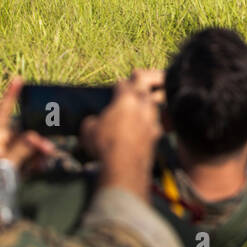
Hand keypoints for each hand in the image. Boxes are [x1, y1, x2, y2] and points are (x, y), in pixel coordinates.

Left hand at [0, 76, 57, 173]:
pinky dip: (35, 161)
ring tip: (44, 162)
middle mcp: (0, 141)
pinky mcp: (11, 164)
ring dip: (39, 152)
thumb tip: (34, 136)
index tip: (18, 79)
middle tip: (48, 149)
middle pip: (24, 131)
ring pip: (29, 145)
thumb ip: (20, 149)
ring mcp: (6, 152)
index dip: (11, 95)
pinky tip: (40, 167)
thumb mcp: (4, 164)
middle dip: (38, 139)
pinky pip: (27, 158)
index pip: (4, 111)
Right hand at [93, 72, 162, 199]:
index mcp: (126, 99)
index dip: (119, 85)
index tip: (116, 87)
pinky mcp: (157, 135)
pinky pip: (155, 123)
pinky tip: (145, 128)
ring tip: (141, 105)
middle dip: (140, 82)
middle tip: (138, 78)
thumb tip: (93, 122)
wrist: (125, 168)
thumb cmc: (105, 145)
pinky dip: (149, 123)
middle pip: (145, 87)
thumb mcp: (88, 130)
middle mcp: (143, 105)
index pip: (123, 84)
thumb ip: (92, 120)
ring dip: (147, 103)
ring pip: (152, 104)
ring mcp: (153, 120)